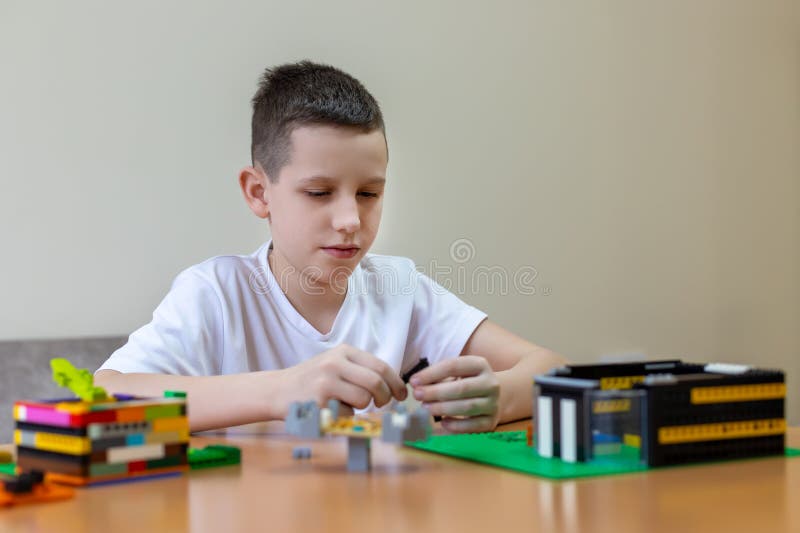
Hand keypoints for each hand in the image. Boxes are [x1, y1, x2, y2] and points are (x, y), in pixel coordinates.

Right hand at [277, 344, 406, 417]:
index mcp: (343, 351)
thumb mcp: (335, 364)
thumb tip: (393, 385)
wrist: (277, 390)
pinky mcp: (320, 400)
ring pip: (363, 399)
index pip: (381, 366)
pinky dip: (344, 416)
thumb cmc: (312, 380)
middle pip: (376, 382)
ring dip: (361, 407)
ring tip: (346, 403)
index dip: (396, 383)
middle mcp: (335, 362)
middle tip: (381, 404)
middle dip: (384, 397)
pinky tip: (329, 409)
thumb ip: (360, 370)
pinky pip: (347, 413)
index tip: (402, 395)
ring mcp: (326, 381)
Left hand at [410, 355, 499, 432]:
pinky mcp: (492, 421)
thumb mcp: (457, 373)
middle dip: (436, 392)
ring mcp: (493, 403)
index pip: (454, 366)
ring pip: (467, 407)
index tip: (414, 381)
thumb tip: (417, 384)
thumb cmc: (468, 382)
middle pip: (461, 388)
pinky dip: (456, 425)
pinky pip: (473, 426)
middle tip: (417, 395)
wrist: (495, 397)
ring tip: (426, 408)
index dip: (432, 373)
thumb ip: (438, 377)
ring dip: (443, 408)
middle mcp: (491, 383)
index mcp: (480, 365)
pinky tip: (443, 423)